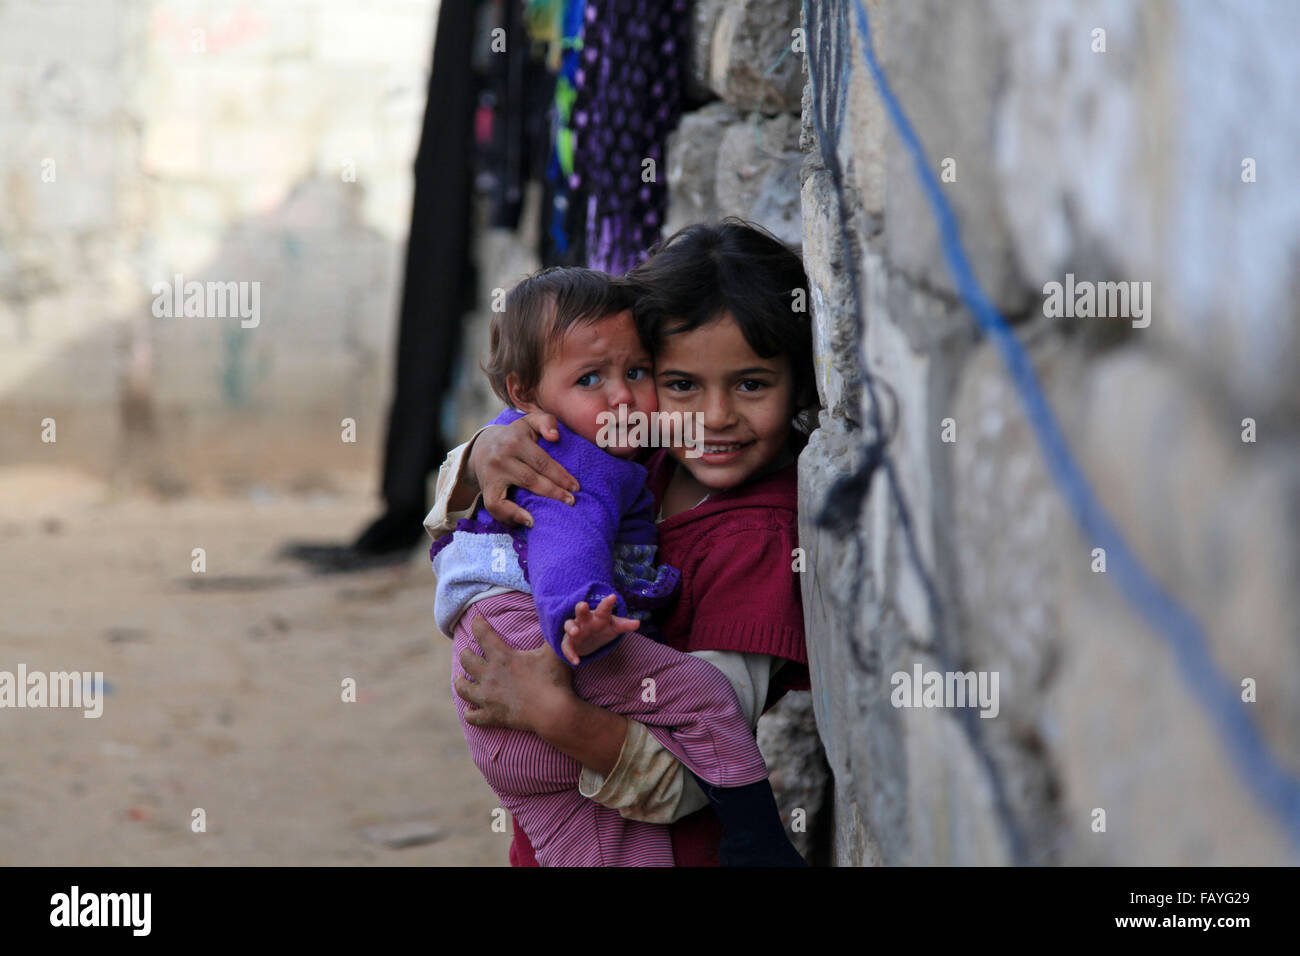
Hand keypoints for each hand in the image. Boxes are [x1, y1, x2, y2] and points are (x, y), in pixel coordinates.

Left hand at [456, 615, 575, 732]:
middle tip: (469, 652)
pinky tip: (470, 708)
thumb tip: (555, 616)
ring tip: (460, 678)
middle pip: (466, 660)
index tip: (476, 620)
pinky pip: (471, 716)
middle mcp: (489, 675)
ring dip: (460, 681)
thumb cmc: (554, 680)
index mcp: (502, 657)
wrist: (554, 712)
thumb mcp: (554, 651)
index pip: (483, 634)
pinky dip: (469, 712)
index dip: (477, 625)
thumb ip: (552, 632)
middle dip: (466, 654)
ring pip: (462, 688)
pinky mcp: (491, 716)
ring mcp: (488, 698)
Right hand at [468, 412, 579, 526]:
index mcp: (516, 441)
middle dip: (554, 492)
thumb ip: (546, 422)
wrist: (482, 446)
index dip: (561, 476)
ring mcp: (492, 474)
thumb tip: (555, 436)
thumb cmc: (515, 436)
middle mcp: (502, 457)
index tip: (576, 487)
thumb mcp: (530, 423)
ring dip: (530, 509)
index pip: (542, 462)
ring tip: (547, 517)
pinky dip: (509, 516)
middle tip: (571, 501)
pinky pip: (495, 506)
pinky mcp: (486, 488)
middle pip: (531, 479)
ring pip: (511, 495)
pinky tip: (527, 522)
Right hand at [560, 594, 640, 664]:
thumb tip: (638, 622)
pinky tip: (576, 662)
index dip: (607, 604)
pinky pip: (566, 646)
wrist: (588, 640)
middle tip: (583, 605)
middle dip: (582, 608)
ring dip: (571, 627)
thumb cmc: (603, 628)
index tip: (613, 597)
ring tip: (575, 632)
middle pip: (581, 611)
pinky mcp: (569, 641)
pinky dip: (570, 653)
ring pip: (569, 625)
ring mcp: (575, 630)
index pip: (603, 609)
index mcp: (598, 616)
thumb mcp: (614, 627)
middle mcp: (585, 620)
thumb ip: (625, 625)